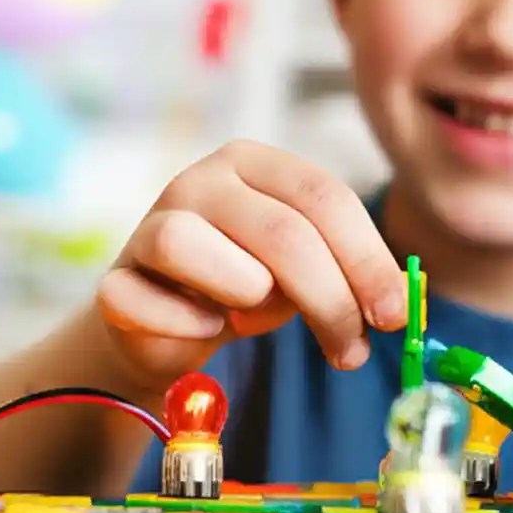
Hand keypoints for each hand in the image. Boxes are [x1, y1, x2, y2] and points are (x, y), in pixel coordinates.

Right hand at [95, 140, 407, 392]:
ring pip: (208, 254)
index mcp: (254, 162)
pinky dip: (191, 327)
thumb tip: (395, 307)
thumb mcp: (302, 270)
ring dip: (251, 301)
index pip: (324, 197)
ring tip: (254, 319)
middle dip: (332, 302)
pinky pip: (155, 305)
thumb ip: (343, 273)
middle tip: (352, 350)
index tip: (395, 316)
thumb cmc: (244, 285)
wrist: (163, 321)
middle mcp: (201, 179)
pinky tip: (206, 329)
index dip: (368, 260)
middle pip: (283, 234)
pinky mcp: (117, 279)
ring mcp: (152, 223)